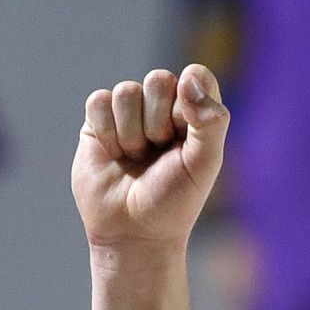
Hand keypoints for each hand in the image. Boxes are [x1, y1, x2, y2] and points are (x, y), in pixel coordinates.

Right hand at [74, 64, 228, 254]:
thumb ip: (211, 121)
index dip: (189, 101)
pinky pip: (99, 102)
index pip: (197, 76)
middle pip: (159, 79)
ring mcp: (129, 113)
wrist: (133, 233)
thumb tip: (188, 78)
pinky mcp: (98, 122)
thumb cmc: (174, 203)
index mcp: (195, 115)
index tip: (186, 133)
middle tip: (159, 153)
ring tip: (136, 160)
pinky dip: (107, 132)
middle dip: (158, 121)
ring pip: (126, 91)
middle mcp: (162, 108)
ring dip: (131, 133)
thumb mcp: (204, 164)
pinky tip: (114, 155)